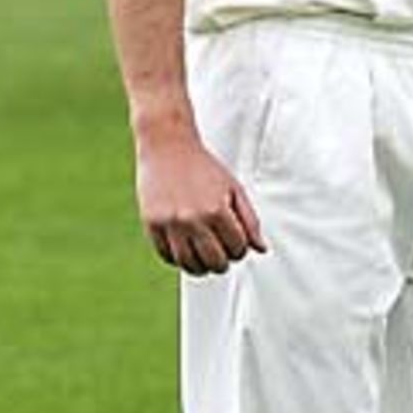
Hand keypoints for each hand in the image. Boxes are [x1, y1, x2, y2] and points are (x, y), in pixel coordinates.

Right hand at [136, 130, 266, 275]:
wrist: (168, 146)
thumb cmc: (204, 167)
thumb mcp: (234, 189)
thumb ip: (250, 221)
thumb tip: (261, 249)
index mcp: (217, 210)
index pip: (237, 249)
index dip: (240, 250)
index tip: (236, 243)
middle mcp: (192, 219)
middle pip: (214, 262)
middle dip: (223, 262)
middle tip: (222, 254)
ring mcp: (170, 223)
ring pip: (188, 264)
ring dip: (201, 267)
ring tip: (204, 258)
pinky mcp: (151, 224)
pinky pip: (166, 256)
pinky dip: (178, 260)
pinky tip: (186, 250)